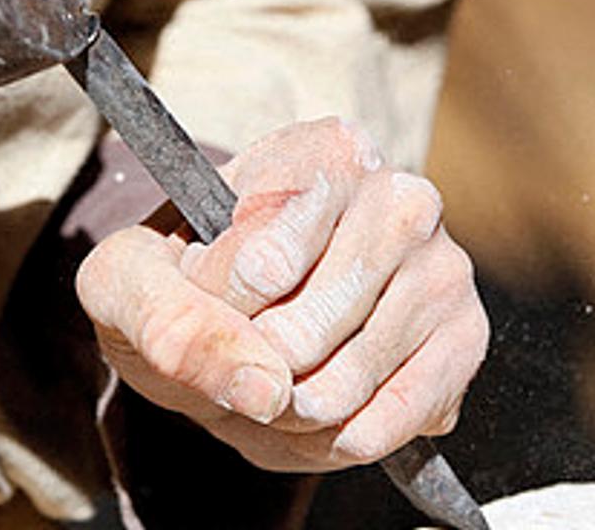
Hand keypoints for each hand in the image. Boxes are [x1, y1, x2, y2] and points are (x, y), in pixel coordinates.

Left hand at [77, 118, 487, 471]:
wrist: (227, 314)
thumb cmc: (180, 282)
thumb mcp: (128, 280)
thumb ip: (164, 315)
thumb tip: (262, 384)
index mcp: (320, 154)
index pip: (259, 266)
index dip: (212, 309)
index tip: (200, 296)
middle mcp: (399, 197)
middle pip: (302, 333)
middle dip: (249, 370)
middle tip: (236, 350)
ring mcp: (442, 267)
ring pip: (344, 386)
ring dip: (286, 414)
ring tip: (271, 380)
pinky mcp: (465, 336)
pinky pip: (394, 420)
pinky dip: (339, 439)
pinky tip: (318, 409)